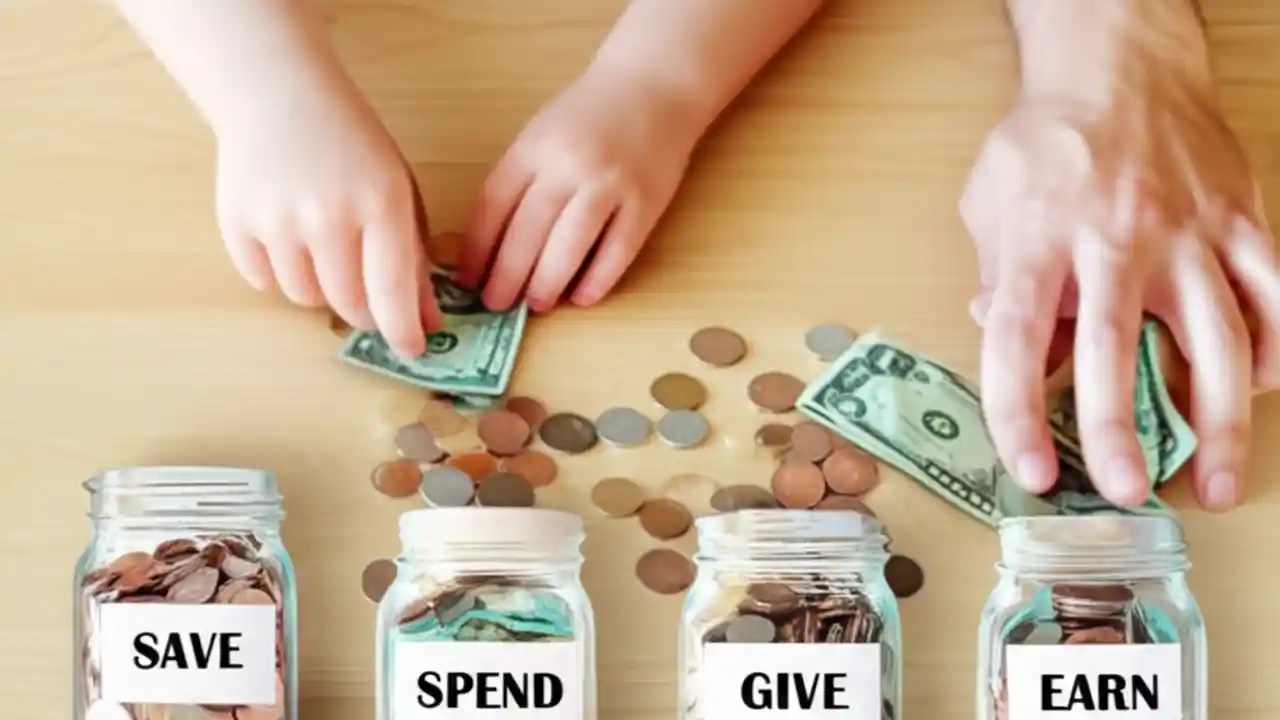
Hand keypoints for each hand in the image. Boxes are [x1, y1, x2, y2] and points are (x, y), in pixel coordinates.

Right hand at [214, 92, 439, 357]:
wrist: (276, 94)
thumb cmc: (350, 144)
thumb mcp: (397, 188)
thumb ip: (411, 254)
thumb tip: (422, 321)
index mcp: (379, 202)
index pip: (393, 290)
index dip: (404, 330)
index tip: (413, 351)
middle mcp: (327, 216)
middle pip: (347, 304)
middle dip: (365, 312)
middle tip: (370, 301)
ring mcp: (277, 221)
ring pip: (305, 298)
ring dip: (322, 291)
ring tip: (326, 253)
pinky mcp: (236, 223)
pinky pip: (264, 282)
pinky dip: (280, 274)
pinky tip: (290, 239)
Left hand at [459, 64, 698, 311]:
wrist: (654, 86)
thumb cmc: (589, 116)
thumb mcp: (541, 135)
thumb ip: (519, 181)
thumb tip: (493, 246)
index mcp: (534, 147)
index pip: (493, 206)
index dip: (476, 248)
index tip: (467, 279)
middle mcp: (568, 165)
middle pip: (527, 232)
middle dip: (506, 276)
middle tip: (496, 304)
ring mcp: (610, 184)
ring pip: (569, 246)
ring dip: (548, 284)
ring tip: (535, 305)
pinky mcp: (646, 202)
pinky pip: (618, 251)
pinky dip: (598, 279)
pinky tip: (582, 297)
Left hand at [961, 70, 1278, 510]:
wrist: (1119, 66)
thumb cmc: (1046, 141)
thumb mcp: (990, 203)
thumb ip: (996, 276)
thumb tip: (1002, 338)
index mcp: (1039, 240)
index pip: (1020, 339)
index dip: (1020, 412)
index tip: (1031, 469)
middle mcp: (1114, 240)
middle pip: (1119, 350)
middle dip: (1121, 432)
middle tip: (1126, 492)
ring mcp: (1186, 232)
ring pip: (1218, 337)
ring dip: (1222, 420)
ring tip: (1219, 482)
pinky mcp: (1239, 221)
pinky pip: (1273, 292)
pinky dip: (1278, 346)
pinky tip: (1266, 388)